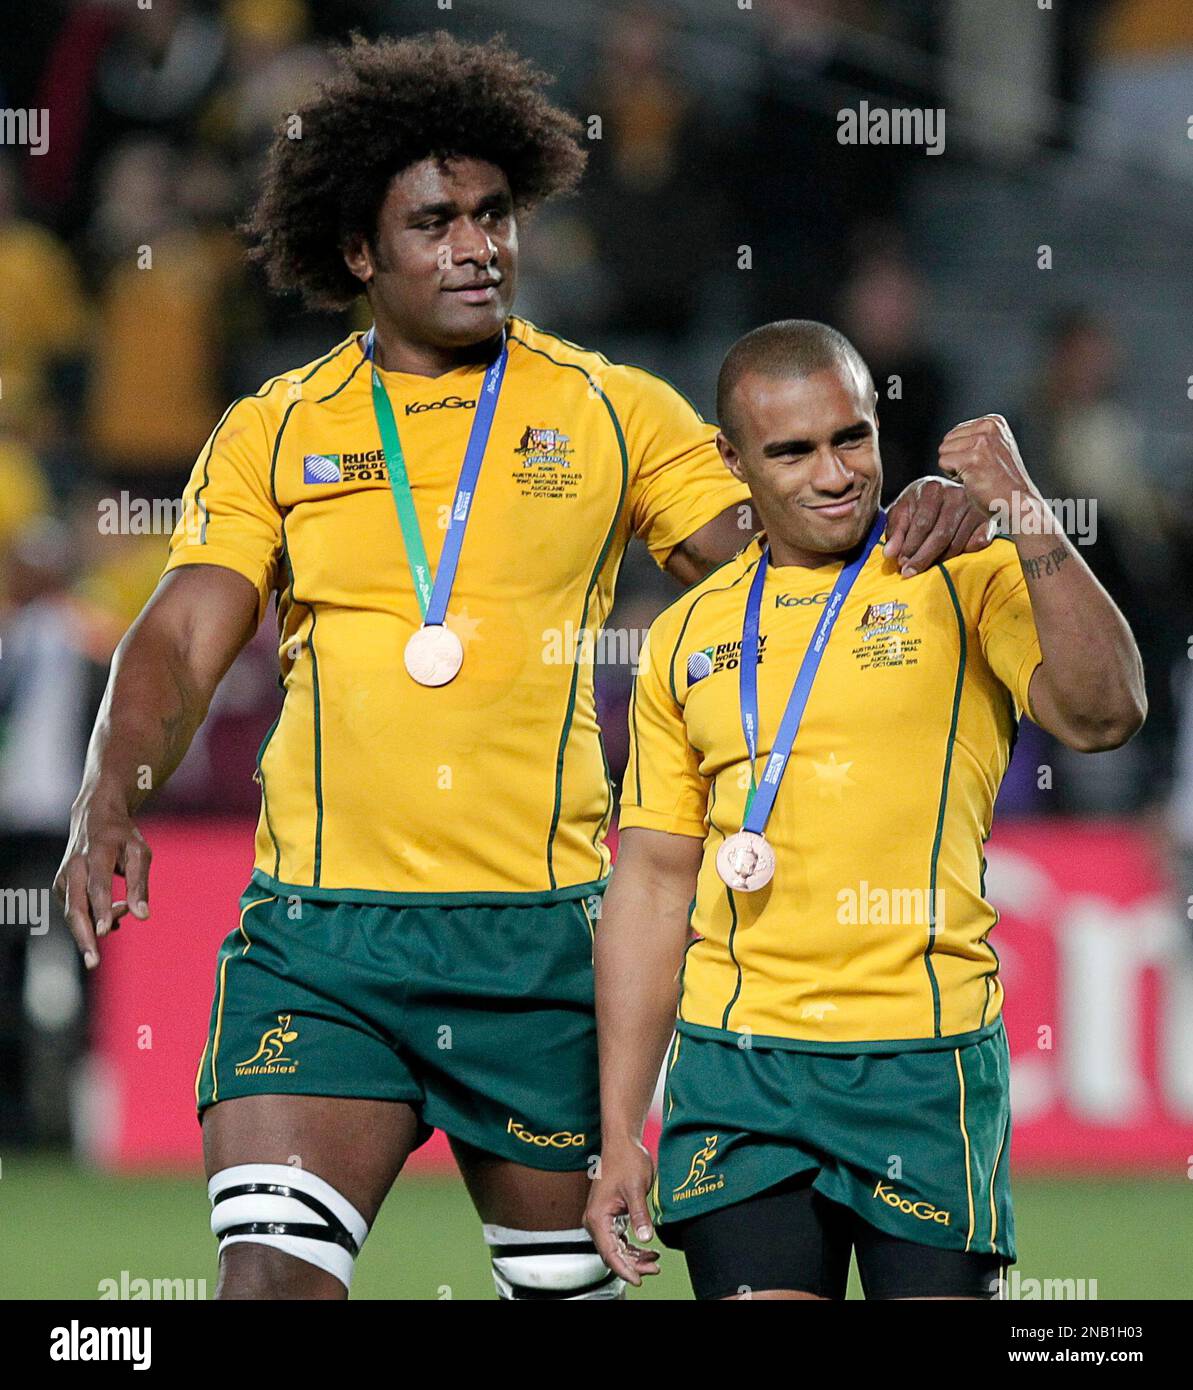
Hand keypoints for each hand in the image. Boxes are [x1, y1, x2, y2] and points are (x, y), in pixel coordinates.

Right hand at [53, 791, 150, 969]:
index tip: (104, 931)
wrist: (94, 817)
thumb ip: (140, 884)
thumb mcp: (140, 852)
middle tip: (94, 962)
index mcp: (97, 853)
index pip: (98, 886)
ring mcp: (64, 877)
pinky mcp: (60, 886)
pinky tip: (111, 913)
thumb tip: (142, 916)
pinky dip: (92, 918)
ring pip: (74, 913)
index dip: (102, 909)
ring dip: (96, 924)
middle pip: (76, 907)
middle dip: (84, 936)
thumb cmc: (122, 836)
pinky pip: (75, 910)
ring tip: (120, 916)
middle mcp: (74, 867)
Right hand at [584, 1141, 660, 1285]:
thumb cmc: (626, 1160)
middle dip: (633, 1265)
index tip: (640, 1279)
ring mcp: (601, 1219)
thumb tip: (645, 1238)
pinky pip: (618, 1239)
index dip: (625, 1269)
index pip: (609, 1253)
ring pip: (616, 1248)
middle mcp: (595, 1220)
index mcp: (597, 1216)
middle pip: (612, 1253)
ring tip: (654, 1261)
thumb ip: (639, 1215)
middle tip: (654, 1268)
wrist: (622, 1142)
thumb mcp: (636, 1188)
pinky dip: (632, 1247)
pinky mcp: (609, 1215)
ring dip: (634, 1257)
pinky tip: (648, 1249)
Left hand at [884, 476, 991, 576]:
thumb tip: (889, 554)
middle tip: (909, 572)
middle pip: (941, 534)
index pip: (922, 523)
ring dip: (940, 560)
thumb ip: (895, 531)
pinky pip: (976, 543)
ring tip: (925, 569)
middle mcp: (956, 494)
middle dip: (923, 557)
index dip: (910, 545)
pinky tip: (951, 562)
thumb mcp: (901, 512)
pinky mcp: (987, 519)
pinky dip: (964, 554)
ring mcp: (974, 506)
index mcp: (932, 488)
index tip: (901, 563)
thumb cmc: (918, 504)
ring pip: (957, 542)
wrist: (944, 493)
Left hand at [937, 414, 1037, 519]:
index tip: (983, 463)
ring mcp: (982, 442)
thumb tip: (948, 437)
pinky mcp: (973, 458)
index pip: (955, 432)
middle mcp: (989, 427)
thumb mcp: (993, 448)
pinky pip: (943, 463)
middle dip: (957, 459)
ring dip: (956, 468)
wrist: (1016, 501)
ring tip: (977, 476)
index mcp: (993, 422)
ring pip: (943, 451)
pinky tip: (973, 481)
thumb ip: (975, 437)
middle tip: (980, 471)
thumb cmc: (1002, 482)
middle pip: (947, 440)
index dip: (963, 452)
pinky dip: (954, 476)